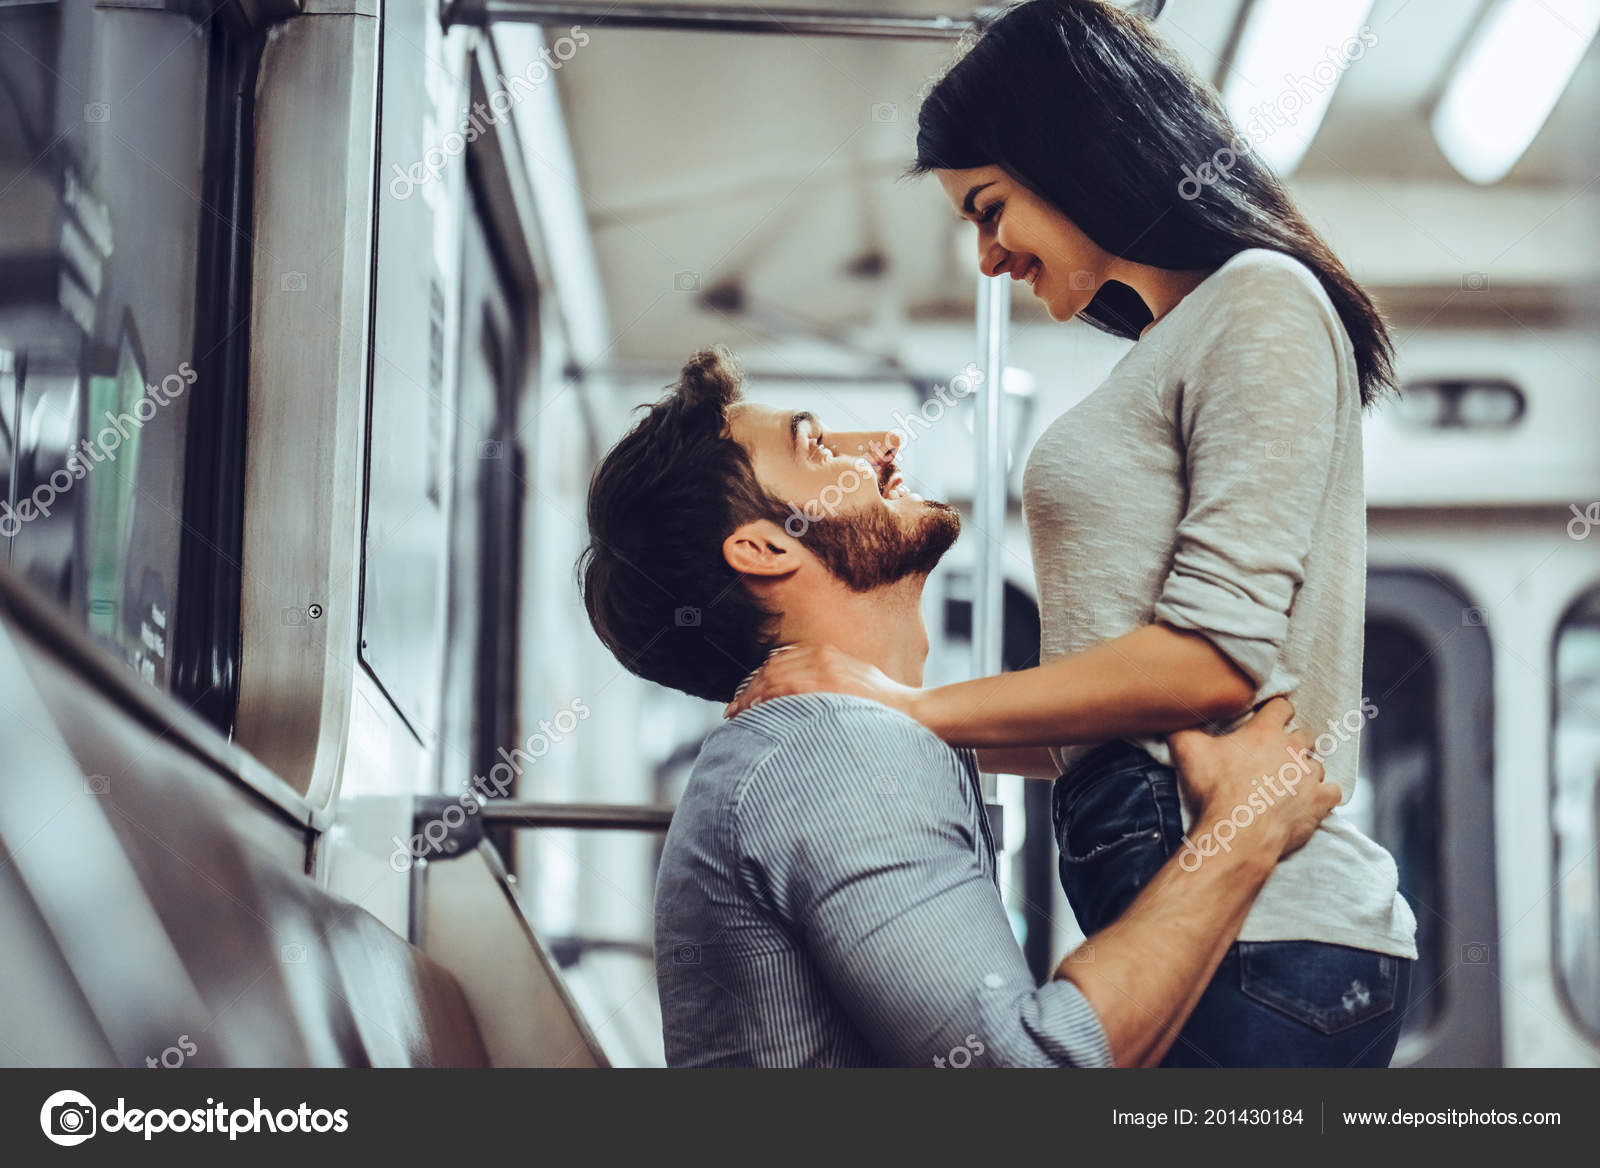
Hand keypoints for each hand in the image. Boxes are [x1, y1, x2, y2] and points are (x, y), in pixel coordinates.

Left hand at [724, 643, 918, 718]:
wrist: (911, 712)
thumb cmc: (884, 707)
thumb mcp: (854, 681)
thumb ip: (826, 680)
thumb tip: (797, 697)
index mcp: (828, 652)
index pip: (781, 660)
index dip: (759, 679)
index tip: (746, 697)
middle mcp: (822, 656)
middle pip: (771, 668)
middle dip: (749, 690)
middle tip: (735, 711)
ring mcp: (822, 670)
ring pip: (772, 678)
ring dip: (751, 698)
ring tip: (738, 717)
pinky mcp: (823, 687)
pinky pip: (782, 691)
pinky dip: (763, 703)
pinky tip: (753, 717)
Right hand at [1167, 696, 1337, 860]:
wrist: (1238, 833)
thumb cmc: (1214, 791)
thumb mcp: (1186, 751)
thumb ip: (1180, 728)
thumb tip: (1173, 716)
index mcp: (1265, 732)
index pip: (1281, 707)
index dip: (1275, 711)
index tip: (1268, 719)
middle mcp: (1293, 749)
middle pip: (1305, 734)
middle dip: (1294, 741)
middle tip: (1276, 754)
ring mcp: (1310, 775)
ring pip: (1317, 764)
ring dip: (1305, 770)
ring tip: (1288, 782)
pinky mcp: (1320, 801)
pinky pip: (1332, 791)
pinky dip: (1323, 794)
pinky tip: (1310, 799)